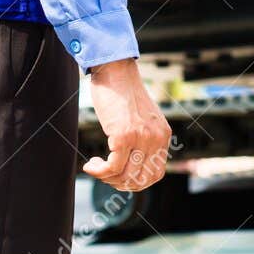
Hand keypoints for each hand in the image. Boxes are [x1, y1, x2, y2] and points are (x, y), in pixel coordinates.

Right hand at [84, 58, 172, 192]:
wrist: (115, 69)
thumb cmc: (122, 93)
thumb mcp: (142, 118)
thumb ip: (143, 138)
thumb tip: (130, 167)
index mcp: (162, 135)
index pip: (155, 174)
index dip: (135, 182)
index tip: (118, 176)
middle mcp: (156, 138)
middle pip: (141, 180)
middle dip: (119, 183)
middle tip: (104, 174)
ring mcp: (142, 137)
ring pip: (126, 177)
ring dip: (106, 178)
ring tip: (96, 167)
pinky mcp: (124, 135)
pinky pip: (113, 167)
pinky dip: (99, 171)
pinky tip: (91, 164)